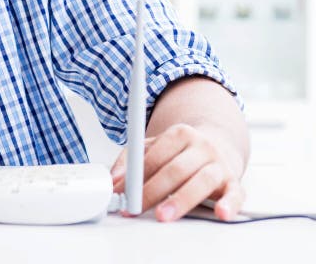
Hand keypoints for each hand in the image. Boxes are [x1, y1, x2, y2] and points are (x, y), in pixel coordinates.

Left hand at [110, 123, 245, 221]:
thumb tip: (113, 180)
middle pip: (175, 170)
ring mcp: (219, 164)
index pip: (154, 156)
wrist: (218, 145)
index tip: (121, 192)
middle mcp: (201, 147)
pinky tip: (221, 213)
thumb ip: (131, 160)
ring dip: (180, 200)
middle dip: (153, 190)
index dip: (135, 176)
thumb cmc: (181, 152)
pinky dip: (229, 204)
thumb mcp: (154, 147)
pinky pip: (235, 194)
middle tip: (136, 207)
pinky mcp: (234, 183)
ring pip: (201, 181)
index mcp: (179, 134)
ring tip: (164, 215)